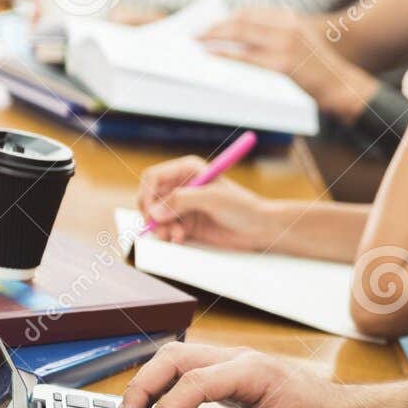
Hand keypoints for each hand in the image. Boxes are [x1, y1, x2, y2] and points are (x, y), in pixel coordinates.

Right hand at [113, 341, 352, 407]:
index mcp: (253, 370)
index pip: (194, 380)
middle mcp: (239, 359)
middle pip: (175, 357)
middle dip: (143, 387)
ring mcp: (231, 363)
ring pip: (175, 359)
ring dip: (147, 386)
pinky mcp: (228, 375)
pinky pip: (185, 372)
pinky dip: (161, 390)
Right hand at [137, 155, 279, 249]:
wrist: (260, 227)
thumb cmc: (242, 207)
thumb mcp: (212, 198)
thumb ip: (181, 201)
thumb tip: (154, 211)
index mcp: (187, 170)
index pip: (153, 178)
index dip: (146, 194)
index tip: (150, 211)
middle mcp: (182, 186)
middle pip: (150, 198)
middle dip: (151, 214)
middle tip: (158, 228)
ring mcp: (183, 206)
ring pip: (156, 216)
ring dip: (161, 228)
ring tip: (175, 236)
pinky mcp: (187, 223)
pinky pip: (166, 229)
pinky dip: (169, 235)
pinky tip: (180, 238)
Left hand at [199, 9, 375, 120]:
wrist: (342, 86)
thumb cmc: (319, 70)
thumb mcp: (301, 42)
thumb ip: (277, 35)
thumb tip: (243, 35)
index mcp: (290, 18)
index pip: (250, 13)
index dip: (226, 17)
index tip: (210, 23)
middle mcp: (287, 26)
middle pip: (241, 20)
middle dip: (215, 26)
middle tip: (197, 33)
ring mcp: (286, 44)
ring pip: (240, 35)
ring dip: (215, 37)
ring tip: (198, 42)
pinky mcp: (283, 64)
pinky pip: (246, 56)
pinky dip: (226, 54)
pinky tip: (213, 55)